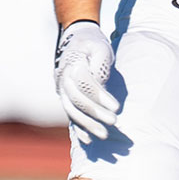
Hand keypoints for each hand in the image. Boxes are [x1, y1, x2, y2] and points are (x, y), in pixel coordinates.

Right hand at [54, 19, 119, 141]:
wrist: (75, 38)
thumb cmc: (93, 43)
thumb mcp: (100, 48)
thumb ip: (100, 65)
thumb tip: (101, 84)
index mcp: (73, 63)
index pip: (85, 84)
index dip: (100, 97)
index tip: (116, 108)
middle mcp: (63, 78)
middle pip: (77, 99)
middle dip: (95, 113)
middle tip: (114, 122)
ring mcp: (62, 88)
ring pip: (71, 110)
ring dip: (87, 125)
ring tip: (104, 135)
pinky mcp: (65, 96)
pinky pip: (69, 114)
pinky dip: (78, 128)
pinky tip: (88, 140)